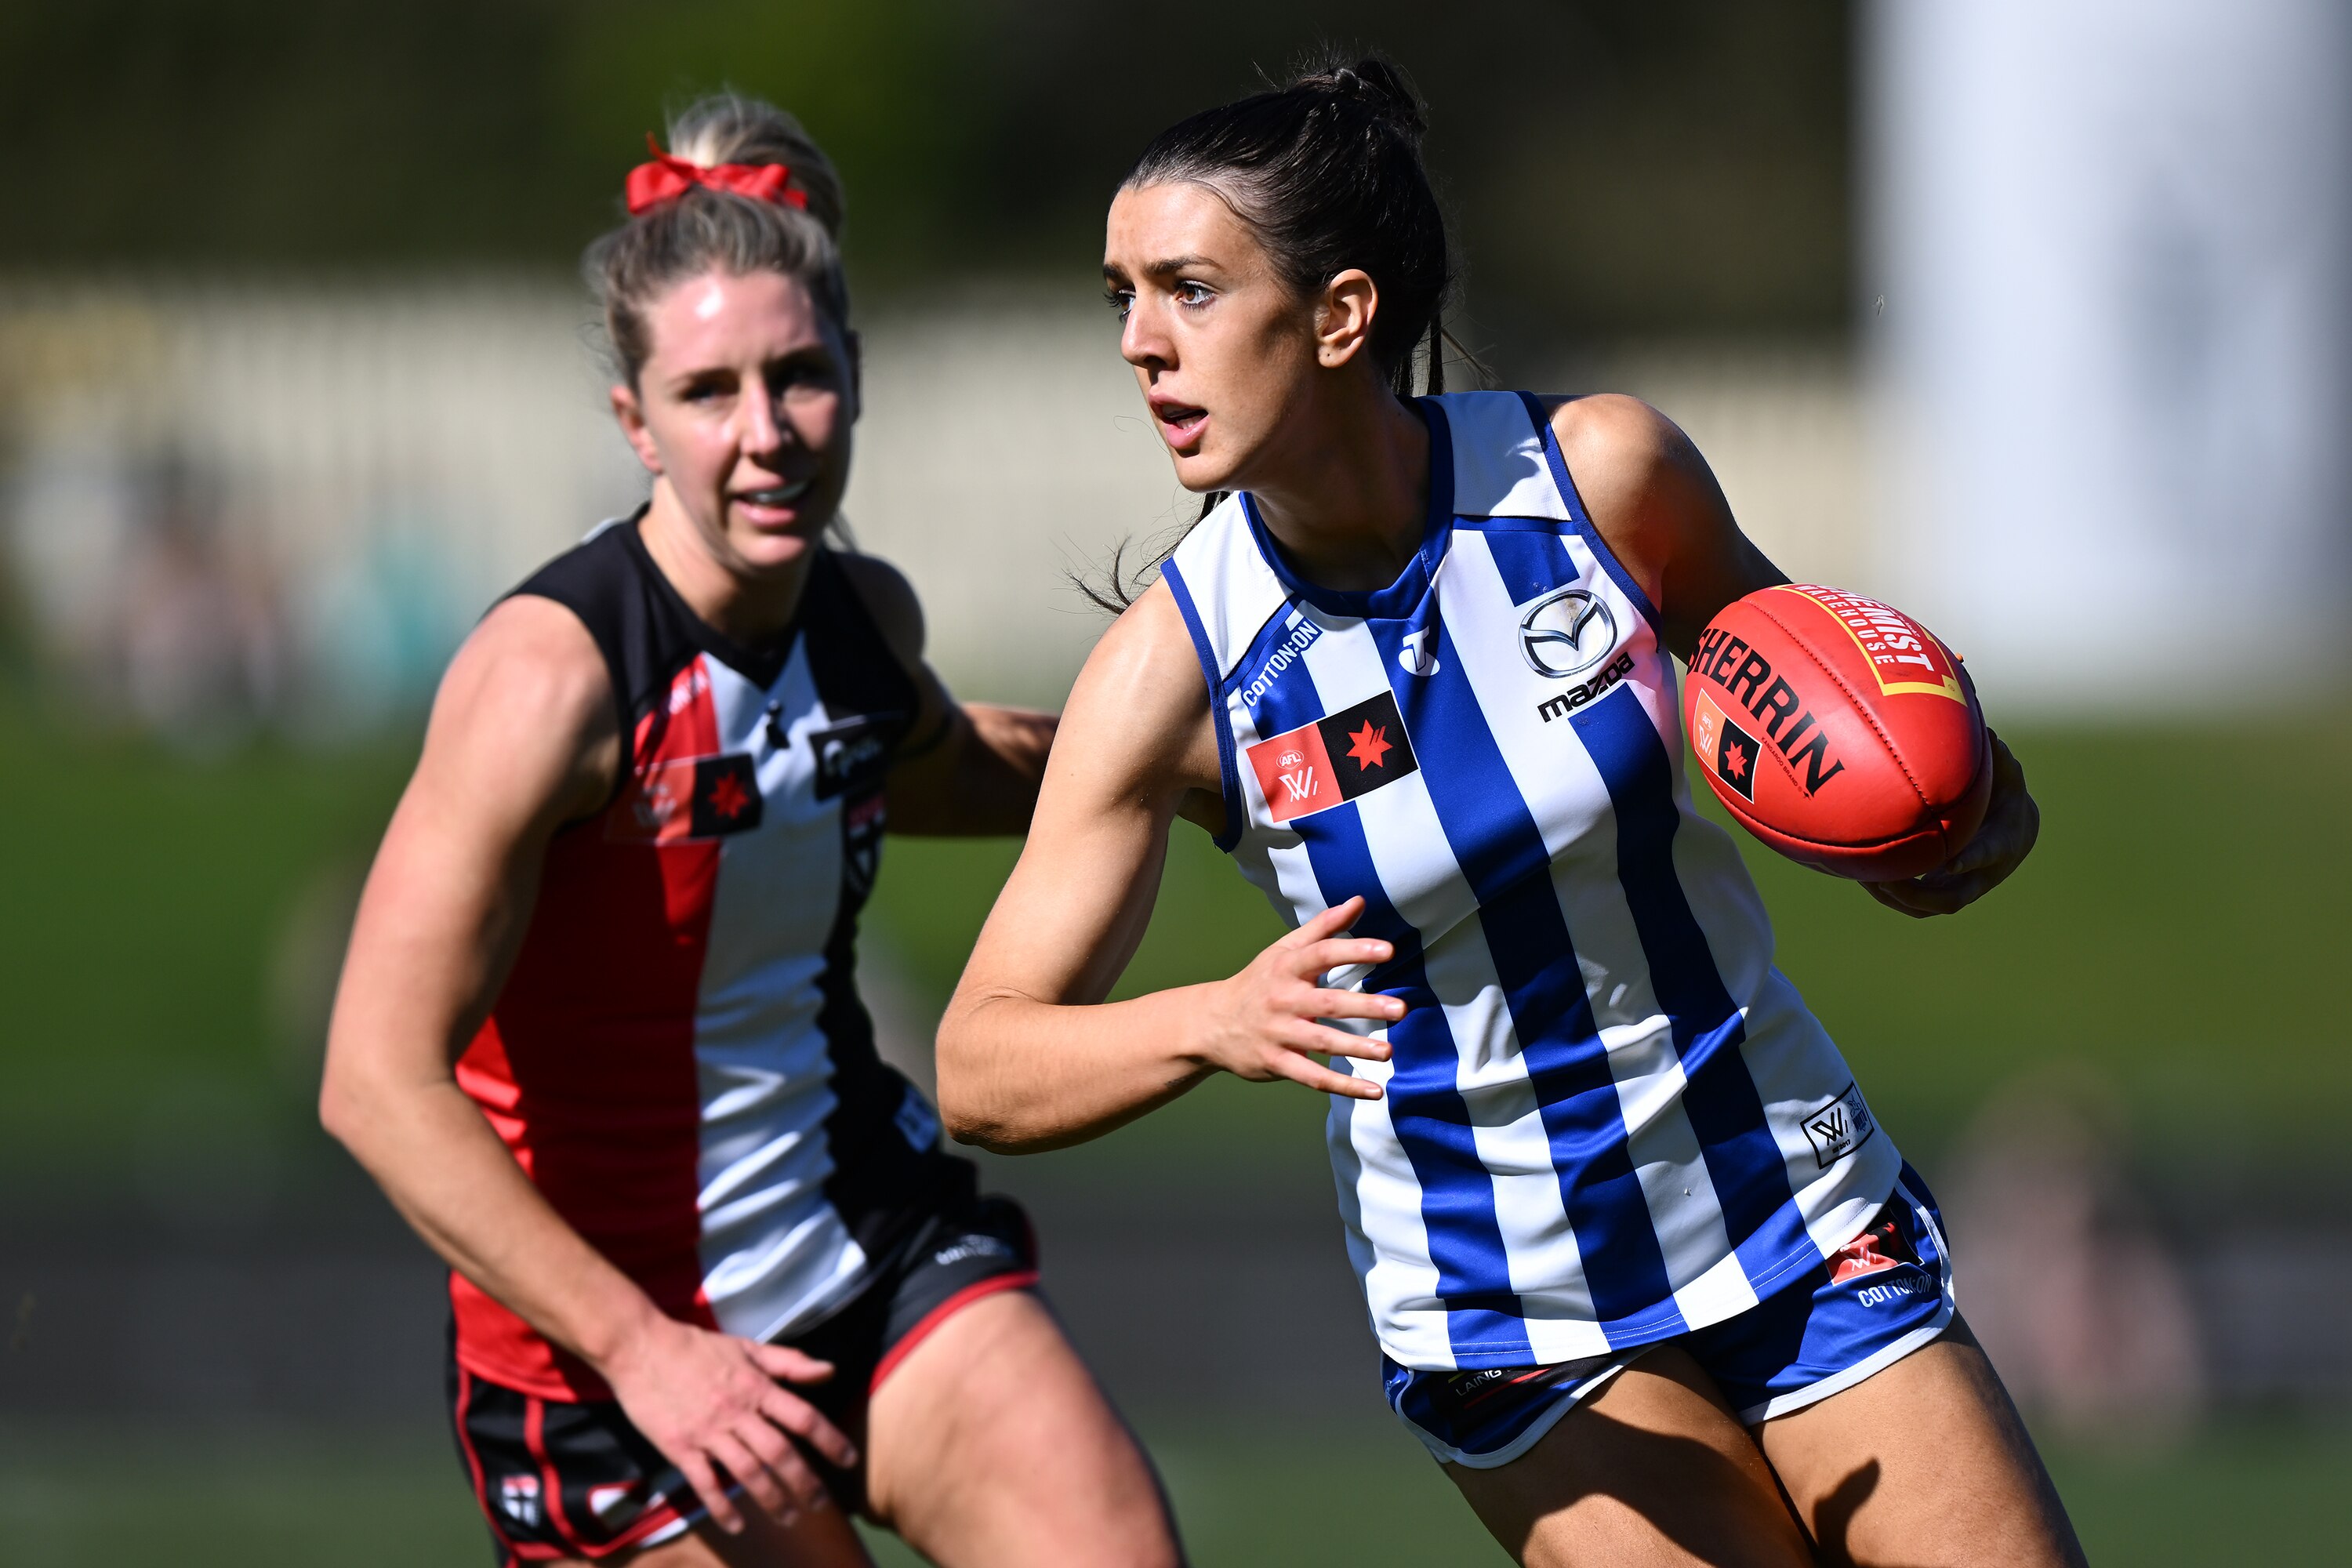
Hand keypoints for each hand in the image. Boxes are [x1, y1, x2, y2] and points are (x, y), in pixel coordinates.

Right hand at [597, 1311, 859, 1533]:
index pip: (803, 1417)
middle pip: (780, 1453)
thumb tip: (830, 1370)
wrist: (641, 1346)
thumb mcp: (748, 1348)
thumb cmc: (698, 1347)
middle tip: (821, 1505)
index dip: (830, 1441)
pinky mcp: (679, 1446)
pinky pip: (704, 1482)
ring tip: (789, 1518)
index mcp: (757, 1387)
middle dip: (805, 1482)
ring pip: (747, 1471)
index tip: (849, 1461)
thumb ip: (789, 1362)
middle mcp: (737, 1412)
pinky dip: (721, 1506)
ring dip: (771, 1499)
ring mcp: (708, 1431)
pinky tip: (736, 1524)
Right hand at [1192, 897, 1405, 1098]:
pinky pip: (1312, 1077)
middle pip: (1327, 1002)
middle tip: (1401, 1009)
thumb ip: (1323, 927)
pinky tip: (1374, 1091)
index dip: (1353, 950)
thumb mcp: (1283, 950)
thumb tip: (1359, 901)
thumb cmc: (1258, 983)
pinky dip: (1343, 1086)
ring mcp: (1278, 1033)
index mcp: (1286, 968)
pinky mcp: (1276, 1063)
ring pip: (1321, 1042)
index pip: (1322, 954)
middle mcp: (1282, 999)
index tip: (1387, 951)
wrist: (1210, 1024)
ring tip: (1388, 1052)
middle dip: (1365, 1006)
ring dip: (1356, 1048)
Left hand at [1862, 730, 2039, 918]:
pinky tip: (1862, 876)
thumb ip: (1998, 759)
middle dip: (1920, 893)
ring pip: (1930, 907)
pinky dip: (1892, 895)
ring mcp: (1963, 888)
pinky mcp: (1943, 891)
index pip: (1987, 855)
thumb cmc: (2006, 800)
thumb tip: (1988, 732)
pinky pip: (1916, 903)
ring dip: (1899, 898)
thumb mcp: (2007, 778)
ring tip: (1866, 881)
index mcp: (2002, 846)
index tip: (1953, 862)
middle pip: (1953, 898)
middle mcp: (1983, 876)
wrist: (2015, 834)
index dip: (1972, 860)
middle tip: (1888, 881)